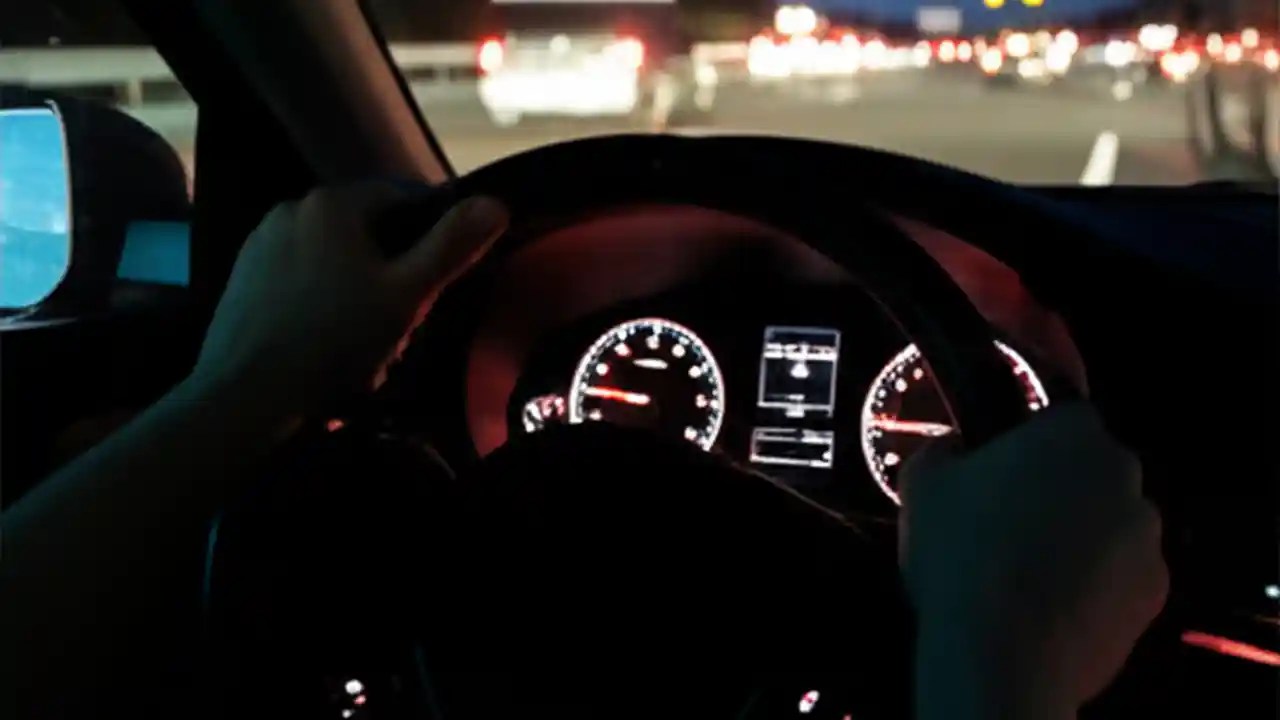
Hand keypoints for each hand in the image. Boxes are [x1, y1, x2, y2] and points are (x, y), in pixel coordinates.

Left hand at [189, 182, 507, 420]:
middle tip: (403, 324)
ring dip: (356, 290)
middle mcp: (292, 207)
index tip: (436, 282)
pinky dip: (321, 302)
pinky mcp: (242, 278)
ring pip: (332, 258)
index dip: (429, 236)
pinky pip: (300, 278)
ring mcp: (261, 242)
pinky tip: (326, 344)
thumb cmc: (334, 341)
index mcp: (333, 202)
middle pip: (365, 232)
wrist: (245, 396)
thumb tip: (496, 201)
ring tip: (365, 343)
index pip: (402, 197)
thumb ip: (451, 246)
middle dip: (390, 271)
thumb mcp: (406, 296)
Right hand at [899, 403, 1166, 716]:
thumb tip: (956, 448)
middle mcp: (1124, 476)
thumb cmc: (961, 553)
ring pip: (1109, 523)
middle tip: (1007, 518)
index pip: (1062, 410)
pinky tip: (1051, 604)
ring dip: (1078, 536)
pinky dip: (1095, 584)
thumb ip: (945, 449)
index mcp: (1071, 433)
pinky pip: (1120, 575)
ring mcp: (1147, 539)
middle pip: (1091, 469)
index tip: (1001, 463)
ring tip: (1027, 570)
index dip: (1030, 436)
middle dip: (1058, 487)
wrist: (1002, 656)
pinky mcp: (1155, 593)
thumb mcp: (923, 484)